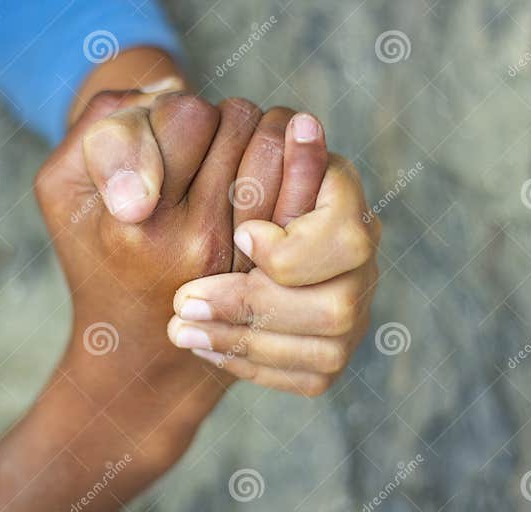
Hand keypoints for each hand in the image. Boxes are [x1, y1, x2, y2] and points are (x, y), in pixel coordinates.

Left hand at [169, 138, 380, 394]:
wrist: (182, 247)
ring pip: (328, 344)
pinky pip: (310, 376)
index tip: (239, 236)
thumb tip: (303, 125)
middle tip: (184, 299)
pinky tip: (205, 348)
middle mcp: (357, 252)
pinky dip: (253, 366)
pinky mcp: (332, 349)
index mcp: (338, 195)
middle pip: (339, 302)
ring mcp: (353, 304)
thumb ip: (226, 147)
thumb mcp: (173, 156)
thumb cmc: (179, 192)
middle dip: (256, 305)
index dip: (292, 249)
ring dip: (247, 341)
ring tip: (180, 328)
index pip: (345, 236)